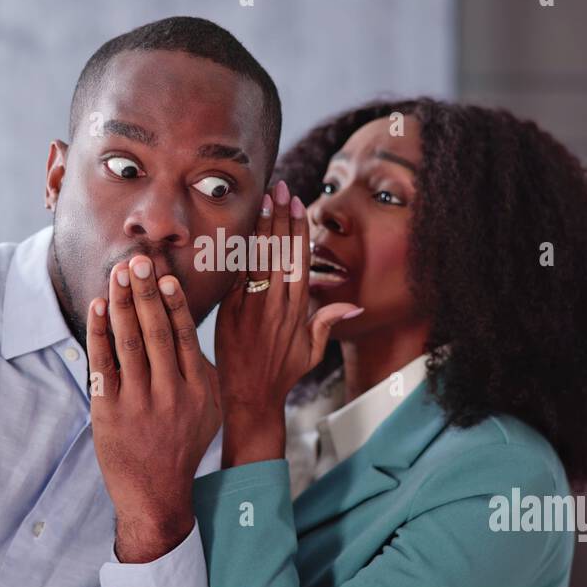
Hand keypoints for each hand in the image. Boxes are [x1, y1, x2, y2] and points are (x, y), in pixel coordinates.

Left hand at [86, 254, 222, 563]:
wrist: (156, 493)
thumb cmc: (182, 445)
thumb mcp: (207, 410)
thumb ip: (200, 370)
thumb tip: (187, 323)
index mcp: (198, 389)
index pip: (185, 337)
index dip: (174, 304)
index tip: (166, 276)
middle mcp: (171, 394)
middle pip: (157, 332)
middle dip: (146, 293)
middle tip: (139, 260)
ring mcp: (139, 403)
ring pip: (130, 343)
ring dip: (122, 304)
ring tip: (118, 275)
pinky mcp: (110, 412)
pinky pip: (103, 364)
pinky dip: (99, 333)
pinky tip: (98, 308)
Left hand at [214, 180, 361, 466]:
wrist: (250, 398)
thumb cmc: (281, 375)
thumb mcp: (312, 351)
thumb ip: (328, 322)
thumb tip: (355, 304)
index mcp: (298, 311)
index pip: (300, 260)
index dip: (298, 230)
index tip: (296, 203)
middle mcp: (278, 305)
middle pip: (281, 253)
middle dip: (281, 218)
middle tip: (279, 188)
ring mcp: (253, 308)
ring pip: (259, 260)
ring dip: (261, 227)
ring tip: (262, 199)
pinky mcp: (231, 314)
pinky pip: (235, 278)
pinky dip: (236, 253)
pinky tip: (236, 230)